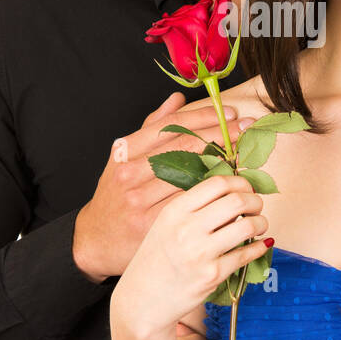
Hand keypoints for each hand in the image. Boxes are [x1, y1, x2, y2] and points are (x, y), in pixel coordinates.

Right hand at [72, 92, 254, 282]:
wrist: (95, 240)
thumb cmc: (115, 195)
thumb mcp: (123, 158)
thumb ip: (150, 128)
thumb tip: (177, 99)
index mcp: (125, 152)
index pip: (170, 126)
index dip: (203, 116)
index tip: (230, 113)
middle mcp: (130, 174)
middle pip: (185, 146)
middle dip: (221, 134)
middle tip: (245, 128)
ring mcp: (140, 201)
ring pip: (191, 175)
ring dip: (222, 162)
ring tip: (244, 153)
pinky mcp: (152, 226)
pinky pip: (190, 204)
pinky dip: (213, 193)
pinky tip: (232, 186)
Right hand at [112, 175, 270, 339]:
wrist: (142, 300)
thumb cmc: (156, 260)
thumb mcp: (165, 225)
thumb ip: (193, 207)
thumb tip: (233, 191)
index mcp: (174, 211)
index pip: (217, 183)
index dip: (240, 183)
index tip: (246, 189)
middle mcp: (186, 228)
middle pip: (237, 200)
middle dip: (255, 201)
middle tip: (256, 207)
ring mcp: (200, 253)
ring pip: (247, 226)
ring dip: (261, 223)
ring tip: (259, 225)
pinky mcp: (212, 275)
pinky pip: (246, 254)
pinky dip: (259, 247)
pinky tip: (260, 245)